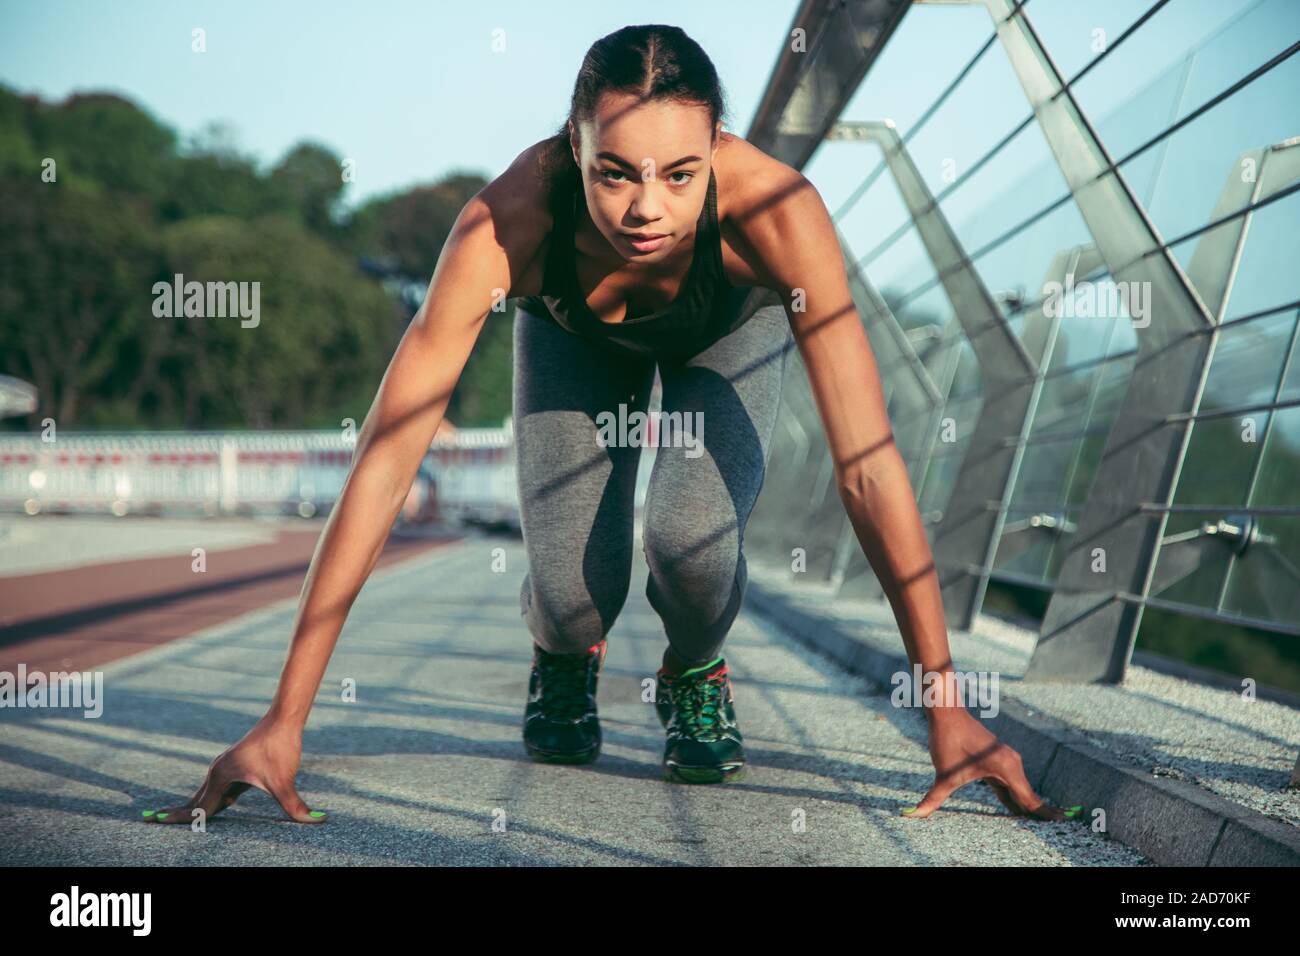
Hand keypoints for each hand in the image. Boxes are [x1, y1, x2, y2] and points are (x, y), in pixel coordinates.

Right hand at [142, 715, 325, 824]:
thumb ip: (294, 805)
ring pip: (206, 793)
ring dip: (192, 806)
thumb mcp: (284, 781)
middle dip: (175, 812)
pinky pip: (219, 788)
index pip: (196, 806)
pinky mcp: (237, 765)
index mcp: (221, 777)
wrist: (284, 718)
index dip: (177, 817)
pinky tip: (217, 807)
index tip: (153, 821)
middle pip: (194, 799)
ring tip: (172, 817)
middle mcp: (218, 771)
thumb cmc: (281, 747)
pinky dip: (211, 799)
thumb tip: (317, 820)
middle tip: (150, 820)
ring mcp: (226, 767)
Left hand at [904, 708, 1080, 820]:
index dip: (1046, 814)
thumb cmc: (947, 739)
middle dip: (1039, 815)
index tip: (1065, 822)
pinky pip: (1010, 784)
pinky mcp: (998, 760)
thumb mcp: (943, 775)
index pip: (1030, 799)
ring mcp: (1007, 761)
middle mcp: (1012, 764)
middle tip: (1059, 829)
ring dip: (1027, 807)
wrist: (947, 711)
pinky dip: (1015, 797)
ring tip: (1042, 825)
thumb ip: (933, 799)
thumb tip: (913, 815)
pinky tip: (1016, 810)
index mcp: (1005, 769)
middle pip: (1028, 797)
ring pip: (1019, 790)